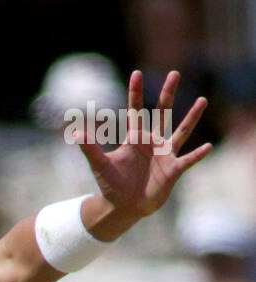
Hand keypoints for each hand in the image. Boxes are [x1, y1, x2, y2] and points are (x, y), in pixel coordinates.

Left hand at [75, 70, 211, 221]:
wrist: (123, 207)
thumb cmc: (111, 185)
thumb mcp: (100, 165)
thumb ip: (90, 148)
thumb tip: (74, 133)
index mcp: (135, 138)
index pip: (135, 111)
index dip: (135, 93)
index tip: (136, 73)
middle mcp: (152, 142)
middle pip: (162, 113)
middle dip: (167, 93)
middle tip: (174, 73)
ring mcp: (164, 155)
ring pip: (181, 132)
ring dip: (191, 117)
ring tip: (202, 100)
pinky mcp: (173, 171)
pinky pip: (188, 160)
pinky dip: (197, 155)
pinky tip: (208, 147)